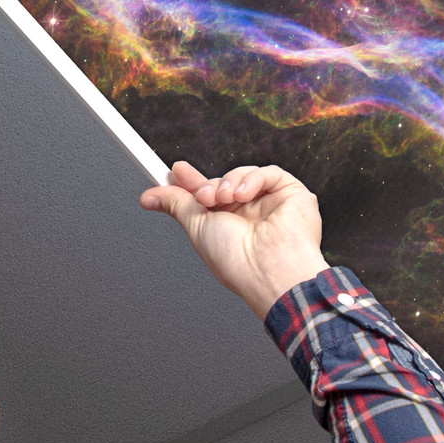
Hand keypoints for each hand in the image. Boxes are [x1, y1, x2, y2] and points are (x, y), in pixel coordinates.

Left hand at [140, 160, 327, 319]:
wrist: (267, 270)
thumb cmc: (236, 261)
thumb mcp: (196, 227)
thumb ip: (176, 204)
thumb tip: (150, 197)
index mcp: (230, 227)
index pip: (211, 196)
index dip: (193, 183)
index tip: (173, 172)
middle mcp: (252, 216)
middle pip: (226, 183)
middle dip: (207, 184)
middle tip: (201, 194)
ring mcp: (273, 205)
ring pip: (245, 175)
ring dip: (227, 183)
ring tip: (223, 199)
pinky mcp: (293, 196)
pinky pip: (270, 173)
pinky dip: (252, 179)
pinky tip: (243, 194)